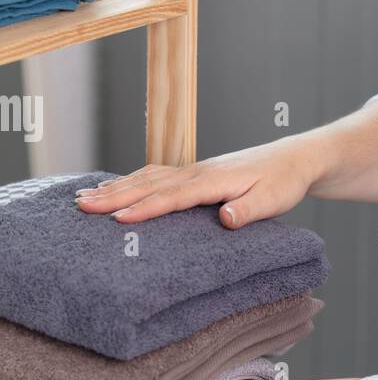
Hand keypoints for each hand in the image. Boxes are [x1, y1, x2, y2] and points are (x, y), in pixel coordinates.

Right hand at [73, 138, 320, 227]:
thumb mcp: (273, 200)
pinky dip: (130, 180)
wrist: (294, 159)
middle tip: (81, 207)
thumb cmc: (283, 182)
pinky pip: (154, 175)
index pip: (172, 197)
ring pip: (146, 177)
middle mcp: (197, 172)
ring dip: (115, 188)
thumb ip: (249, 210)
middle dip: (113, 196)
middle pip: (148, 184)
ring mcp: (193, 170)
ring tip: (83, 198)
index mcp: (213, 181)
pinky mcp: (194, 173)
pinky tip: (114, 187)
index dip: (145, 208)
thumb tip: (225, 219)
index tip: (118, 220)